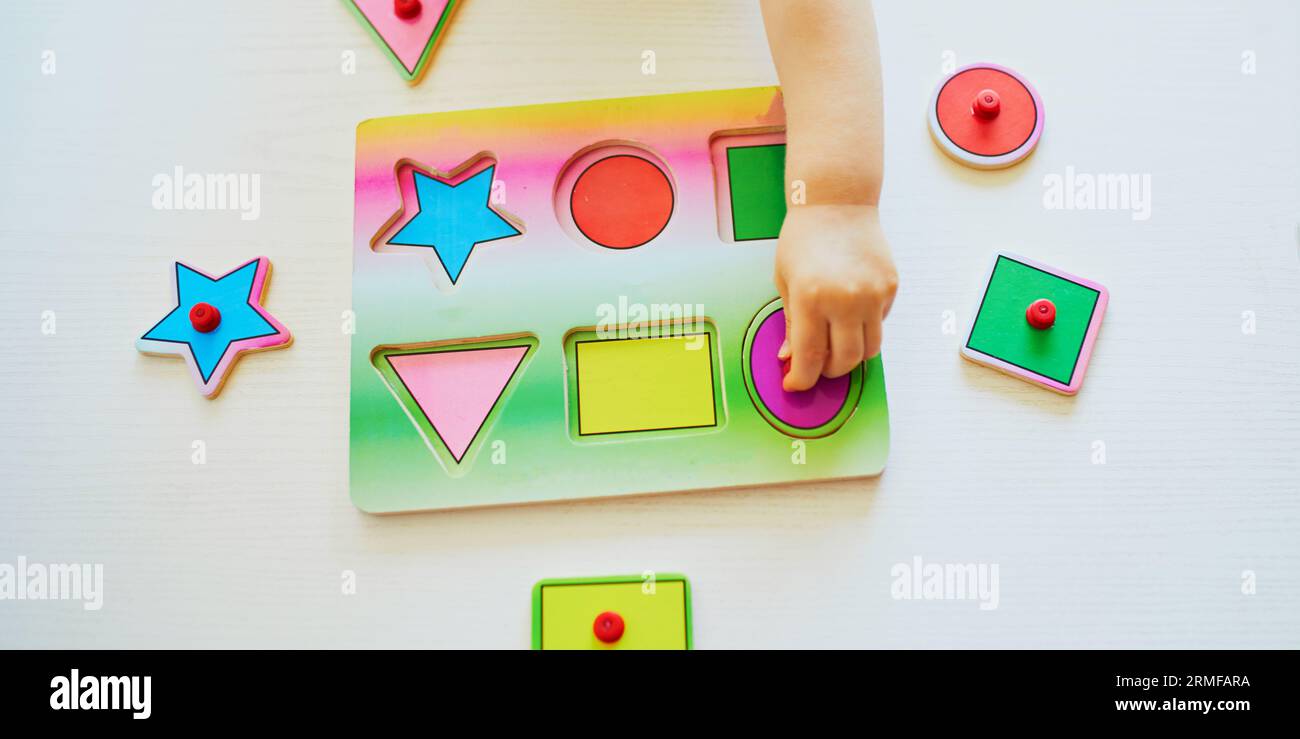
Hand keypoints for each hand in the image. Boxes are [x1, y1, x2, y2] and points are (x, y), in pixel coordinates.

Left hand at [774, 204, 896, 391]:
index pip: (810, 357)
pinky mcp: (890, 286)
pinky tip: (850, 310)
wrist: (838, 203)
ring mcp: (872, 294)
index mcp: (811, 298)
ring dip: (850, 356)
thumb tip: (791, 359)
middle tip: (817, 366)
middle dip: (828, 371)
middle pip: (846, 360)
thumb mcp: (785, 281)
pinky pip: (880, 323)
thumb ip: (791, 323)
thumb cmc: (804, 239)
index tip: (795, 384)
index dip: (802, 379)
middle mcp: (845, 299)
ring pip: (869, 348)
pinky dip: (864, 327)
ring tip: (835, 343)